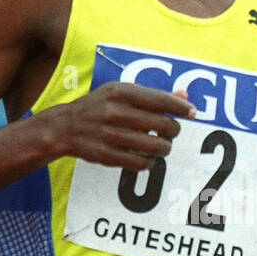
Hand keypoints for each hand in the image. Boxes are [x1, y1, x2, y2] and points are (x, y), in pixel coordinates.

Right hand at [53, 83, 195, 169]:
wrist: (64, 126)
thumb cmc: (99, 106)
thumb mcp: (121, 92)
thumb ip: (152, 95)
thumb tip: (184, 97)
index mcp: (121, 92)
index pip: (161, 100)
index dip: (181, 108)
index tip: (192, 113)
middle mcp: (115, 112)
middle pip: (162, 125)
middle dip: (174, 130)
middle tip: (172, 132)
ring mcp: (110, 134)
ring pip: (155, 146)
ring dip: (164, 148)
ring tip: (161, 146)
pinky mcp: (106, 155)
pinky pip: (140, 163)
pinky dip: (149, 163)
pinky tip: (147, 158)